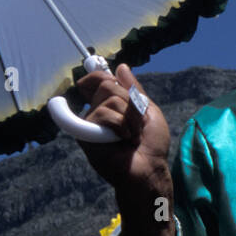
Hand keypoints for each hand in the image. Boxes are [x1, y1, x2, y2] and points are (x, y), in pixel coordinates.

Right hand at [75, 63, 174, 235]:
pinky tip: (123, 140)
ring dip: (130, 117)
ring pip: (110, 98)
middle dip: (129, 101)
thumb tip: (121, 67)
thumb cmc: (151, 144)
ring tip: (131, 135)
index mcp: (108, 105)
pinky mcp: (84, 135)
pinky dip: (121, 125)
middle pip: (106, 83)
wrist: (148, 168)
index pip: (97, 79)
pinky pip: (103, 114)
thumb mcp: (148, 111)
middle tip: (135, 122)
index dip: (101, 75)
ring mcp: (88, 123)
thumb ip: (134, 89)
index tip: (114, 82)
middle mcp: (94, 112)